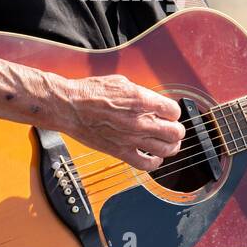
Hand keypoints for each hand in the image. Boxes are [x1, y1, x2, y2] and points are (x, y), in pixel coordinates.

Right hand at [59, 74, 184, 169]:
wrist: (69, 107)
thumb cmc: (91, 92)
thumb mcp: (122, 82)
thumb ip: (142, 93)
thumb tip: (154, 101)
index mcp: (141, 100)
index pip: (174, 111)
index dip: (173, 112)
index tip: (168, 112)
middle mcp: (139, 121)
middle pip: (175, 132)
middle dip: (177, 130)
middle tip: (173, 128)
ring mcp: (131, 139)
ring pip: (167, 149)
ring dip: (171, 146)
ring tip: (168, 143)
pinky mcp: (120, 152)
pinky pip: (147, 164)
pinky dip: (155, 162)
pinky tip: (154, 156)